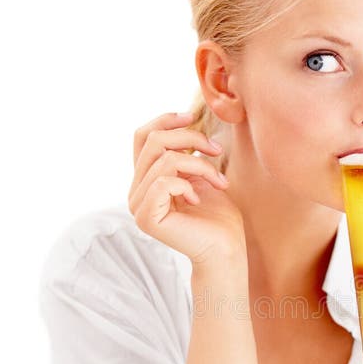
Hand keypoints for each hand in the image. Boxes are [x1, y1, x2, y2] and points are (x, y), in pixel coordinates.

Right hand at [128, 112, 245, 266]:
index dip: (165, 120)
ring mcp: (137, 205)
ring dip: (200, 165)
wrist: (226, 248)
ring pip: (165, 160)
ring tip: (219, 182)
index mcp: (145, 178)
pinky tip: (198, 199)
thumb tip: (183, 118)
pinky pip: (164, 182)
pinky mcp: (146, 218)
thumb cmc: (218, 214)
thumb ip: (183, 151)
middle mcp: (135, 191)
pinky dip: (188, 184)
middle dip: (191, 139)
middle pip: (154, 141)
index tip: (192, 116)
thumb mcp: (199, 172)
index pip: (143, 136)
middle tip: (218, 151)